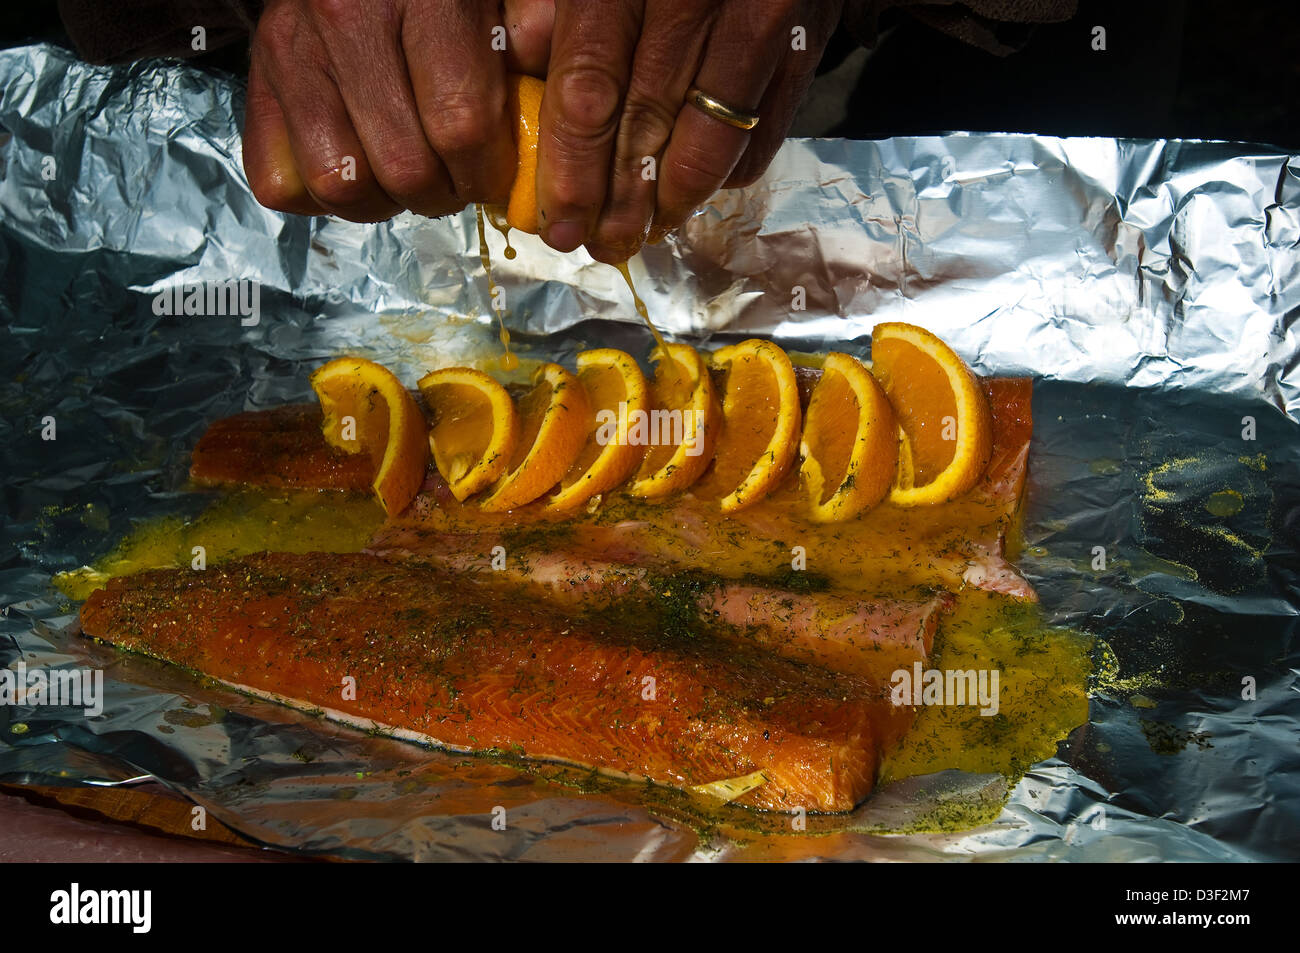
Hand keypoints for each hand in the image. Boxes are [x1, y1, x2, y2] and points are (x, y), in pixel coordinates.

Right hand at [242, 0, 553, 221]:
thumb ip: (534, 30)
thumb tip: (546, 105)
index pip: (462, 125)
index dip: (488, 172)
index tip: (496, 173)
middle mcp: (345, 19)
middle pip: (405, 167)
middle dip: (444, 195)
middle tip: (456, 181)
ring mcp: (292, 52)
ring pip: (341, 185)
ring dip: (385, 202)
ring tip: (409, 178)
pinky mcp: (258, 80)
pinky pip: (280, 182)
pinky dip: (321, 197)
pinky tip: (358, 167)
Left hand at [537, 0, 842, 261]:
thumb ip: (555, 5)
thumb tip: (520, 65)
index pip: (589, 88)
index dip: (571, 167)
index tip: (556, 219)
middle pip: (645, 127)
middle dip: (616, 202)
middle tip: (596, 246)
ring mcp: (758, 23)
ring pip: (708, 146)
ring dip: (670, 204)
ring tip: (641, 235)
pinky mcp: (803, 50)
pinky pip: (758, 139)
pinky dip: (721, 177)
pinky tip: (689, 192)